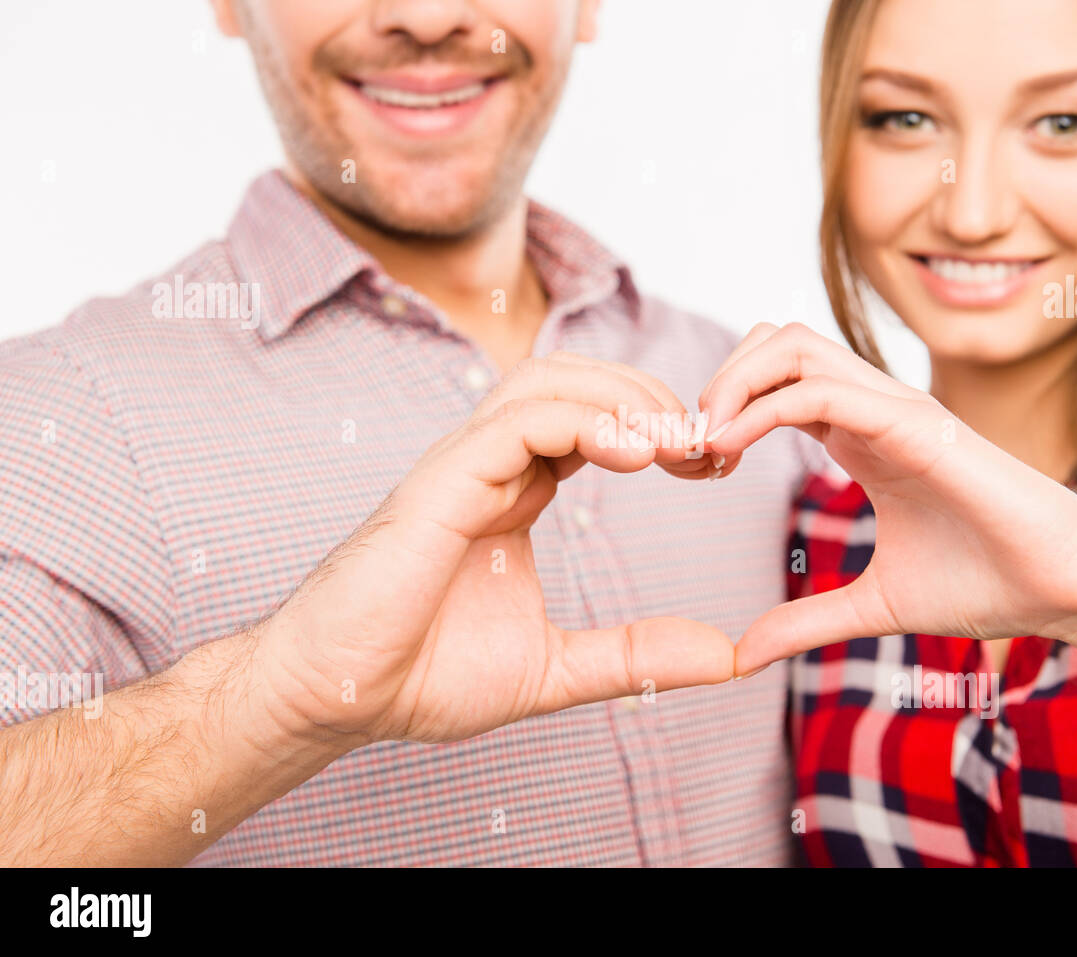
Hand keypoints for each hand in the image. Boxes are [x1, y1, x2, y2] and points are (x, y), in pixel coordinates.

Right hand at [254, 354, 733, 746]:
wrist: (333, 699)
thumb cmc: (422, 675)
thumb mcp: (556, 667)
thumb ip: (634, 655)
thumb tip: (723, 657)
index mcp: (515, 493)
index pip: (595, 420)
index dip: (658, 427)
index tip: (709, 463)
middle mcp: (489, 466)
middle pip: (577, 380)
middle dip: (652, 398)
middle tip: (706, 446)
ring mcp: (461, 468)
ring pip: (547, 381)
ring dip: (624, 398)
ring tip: (676, 442)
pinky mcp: (437, 483)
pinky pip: (514, 422)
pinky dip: (581, 421)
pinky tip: (632, 452)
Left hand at [698, 323, 1076, 675]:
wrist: (1068, 589)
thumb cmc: (988, 584)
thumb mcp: (873, 605)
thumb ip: (805, 621)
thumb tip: (740, 654)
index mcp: (861, 436)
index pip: (775, 381)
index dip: (722, 410)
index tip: (694, 466)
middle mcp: (874, 408)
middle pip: (774, 342)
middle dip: (718, 381)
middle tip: (689, 447)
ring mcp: (897, 409)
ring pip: (793, 345)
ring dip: (733, 383)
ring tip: (705, 443)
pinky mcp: (918, 426)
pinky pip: (825, 391)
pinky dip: (764, 408)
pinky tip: (730, 450)